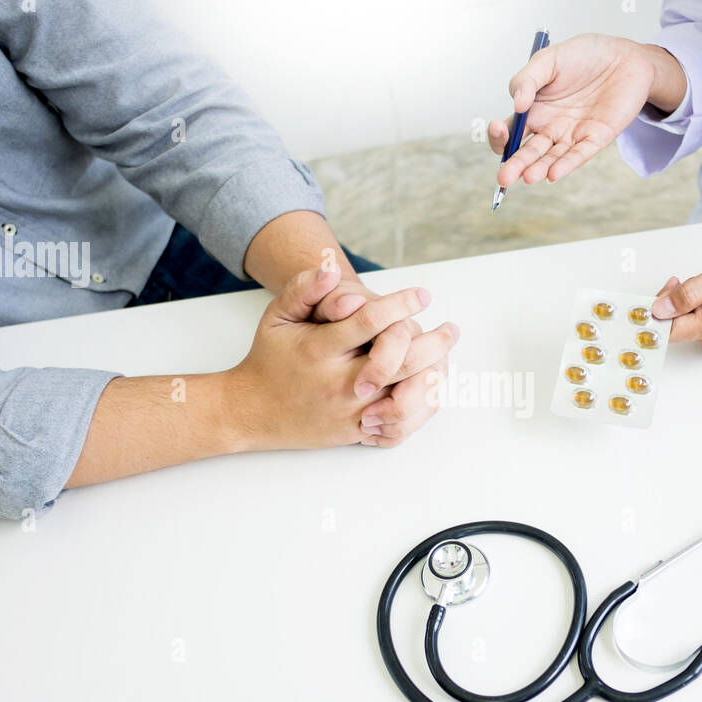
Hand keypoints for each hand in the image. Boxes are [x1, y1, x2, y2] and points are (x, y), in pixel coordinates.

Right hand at [224, 267, 455, 449]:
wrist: (252, 410)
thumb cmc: (270, 358)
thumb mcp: (276, 316)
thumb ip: (302, 288)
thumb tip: (332, 269)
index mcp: (319, 350)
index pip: (370, 322)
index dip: (402, 304)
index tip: (423, 295)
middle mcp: (338, 383)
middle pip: (399, 361)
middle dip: (432, 341)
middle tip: (450, 328)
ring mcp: (349, 412)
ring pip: (406, 395)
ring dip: (434, 373)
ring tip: (447, 355)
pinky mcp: (356, 432)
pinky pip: (399, 424)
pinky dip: (420, 406)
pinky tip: (430, 385)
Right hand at [486, 34, 686, 186]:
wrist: (624, 56)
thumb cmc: (585, 55)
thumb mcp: (549, 60)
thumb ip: (527, 80)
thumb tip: (517, 105)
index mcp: (534, 109)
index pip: (511, 132)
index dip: (501, 136)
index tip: (499, 129)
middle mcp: (550, 127)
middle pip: (528, 152)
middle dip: (515, 165)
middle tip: (504, 177)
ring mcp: (572, 134)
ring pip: (551, 158)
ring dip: (538, 169)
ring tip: (528, 177)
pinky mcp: (595, 138)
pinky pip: (578, 155)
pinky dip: (566, 165)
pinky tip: (552, 174)